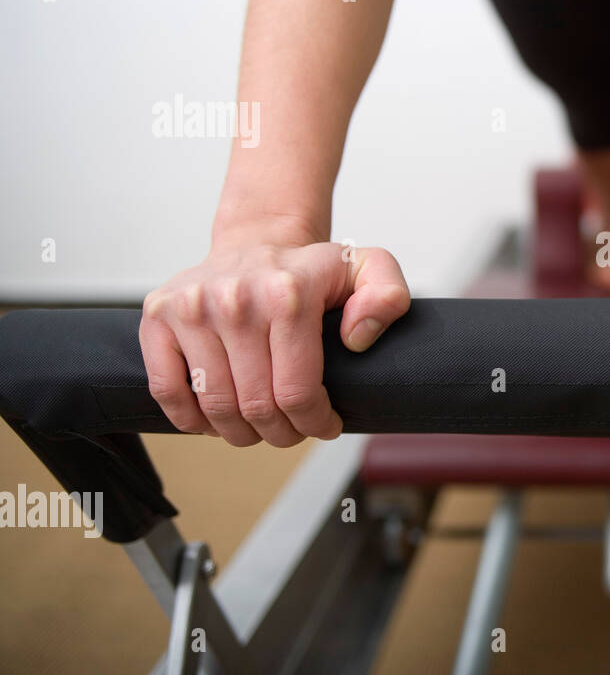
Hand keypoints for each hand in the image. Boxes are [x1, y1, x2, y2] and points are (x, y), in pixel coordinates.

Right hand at [140, 222, 410, 446]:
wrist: (257, 241)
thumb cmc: (311, 270)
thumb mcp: (369, 270)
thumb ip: (387, 296)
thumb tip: (358, 337)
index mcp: (287, 293)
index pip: (297, 391)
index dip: (314, 422)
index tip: (324, 425)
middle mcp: (234, 298)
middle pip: (257, 407)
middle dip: (282, 432)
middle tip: (292, 430)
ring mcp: (191, 307)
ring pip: (215, 407)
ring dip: (241, 433)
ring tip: (259, 426)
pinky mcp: (157, 316)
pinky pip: (167, 390)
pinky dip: (190, 419)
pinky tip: (214, 419)